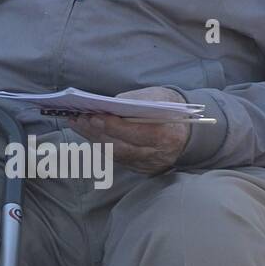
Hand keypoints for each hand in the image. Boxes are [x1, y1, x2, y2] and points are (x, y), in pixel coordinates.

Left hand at [64, 86, 189, 174]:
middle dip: (97, 133)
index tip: (94, 116)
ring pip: (116, 154)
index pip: (137, 134)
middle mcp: (158, 154)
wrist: (187, 130)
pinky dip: (101, 145)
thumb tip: (110, 104)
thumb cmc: (169, 107)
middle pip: (122, 147)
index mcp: (167, 134)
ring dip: (94, 139)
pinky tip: (88, 133)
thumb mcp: (158, 97)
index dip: (114, 126)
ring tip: (77, 124)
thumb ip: (137, 100)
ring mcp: (149, 165)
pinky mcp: (141, 168)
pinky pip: (116, 158)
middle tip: (78, 119)